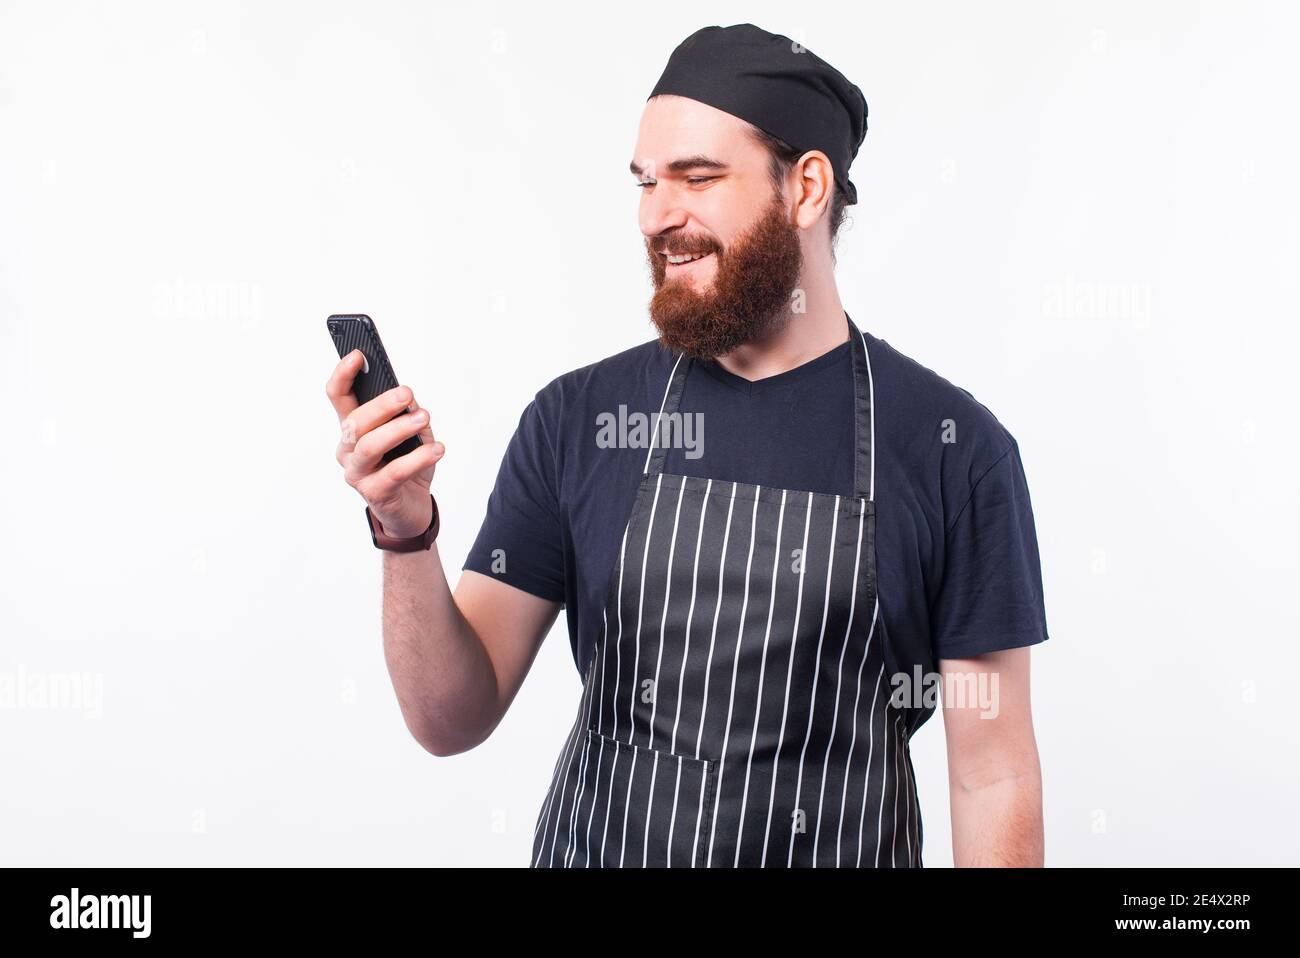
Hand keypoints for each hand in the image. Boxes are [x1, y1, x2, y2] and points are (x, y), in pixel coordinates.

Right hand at [326, 349, 444, 538]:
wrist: (411, 509)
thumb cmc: (407, 466)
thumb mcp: (412, 435)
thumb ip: (408, 416)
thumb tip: (410, 401)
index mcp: (353, 428)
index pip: (339, 396)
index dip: (343, 375)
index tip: (359, 355)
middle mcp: (349, 449)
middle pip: (355, 421)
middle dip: (382, 405)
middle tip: (407, 394)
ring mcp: (357, 473)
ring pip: (369, 446)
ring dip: (398, 429)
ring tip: (424, 418)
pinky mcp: (374, 493)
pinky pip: (394, 472)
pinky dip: (418, 458)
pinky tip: (437, 449)